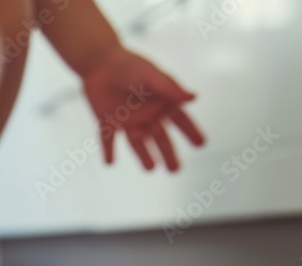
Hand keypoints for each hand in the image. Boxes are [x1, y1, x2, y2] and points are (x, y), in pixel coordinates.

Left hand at [83, 48, 204, 171]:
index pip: (180, 121)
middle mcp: (147, 114)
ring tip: (150, 169)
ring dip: (143, 156)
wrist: (99, 61)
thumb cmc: (129, 65)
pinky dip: (108, 150)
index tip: (202, 144)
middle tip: (175, 170)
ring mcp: (127, 120)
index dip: (191, 132)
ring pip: (137, 143)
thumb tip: (193, 98)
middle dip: (168, 154)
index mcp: (161, 102)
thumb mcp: (151, 75)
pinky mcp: (107, 121)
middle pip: (160, 138)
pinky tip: (109, 163)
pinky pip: (108, 139)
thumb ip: (169, 88)